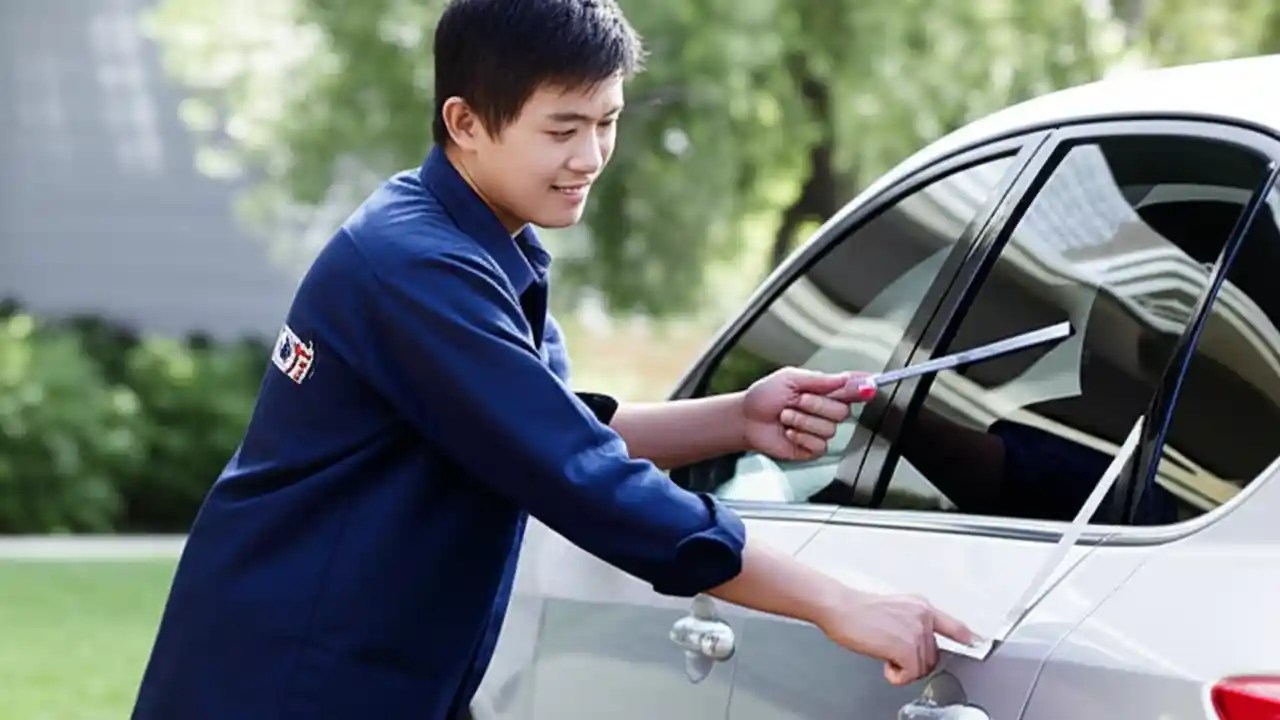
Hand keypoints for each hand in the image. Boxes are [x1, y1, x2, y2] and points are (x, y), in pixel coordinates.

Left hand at [742, 368, 876, 460]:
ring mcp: (820, 430)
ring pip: (829, 429)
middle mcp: (826, 410)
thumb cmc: (764, 396)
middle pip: (843, 411)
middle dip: (816, 405)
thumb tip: (846, 378)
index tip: (871, 385)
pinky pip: (819, 445)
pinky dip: (801, 437)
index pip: (852, 388)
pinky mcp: (812, 448)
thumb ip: (820, 380)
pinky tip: (789, 432)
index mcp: (824, 390)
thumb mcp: (790, 378)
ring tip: (786, 416)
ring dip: (803, 420)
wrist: (747, 420)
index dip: (864, 386)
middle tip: (797, 401)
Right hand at [817, 588, 976, 684]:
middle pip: (933, 655)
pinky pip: (910, 674)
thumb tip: (913, 642)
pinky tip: (885, 664)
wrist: (840, 607)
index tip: (975, 643)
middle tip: (891, 654)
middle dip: (914, 661)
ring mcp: (917, 632)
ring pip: (922, 667)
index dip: (966, 637)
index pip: (953, 625)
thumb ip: (910, 622)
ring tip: (883, 653)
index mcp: (921, 606)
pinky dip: (897, 676)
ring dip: (903, 668)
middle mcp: (923, 617)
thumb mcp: (892, 609)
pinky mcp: (907, 648)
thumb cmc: (856, 610)